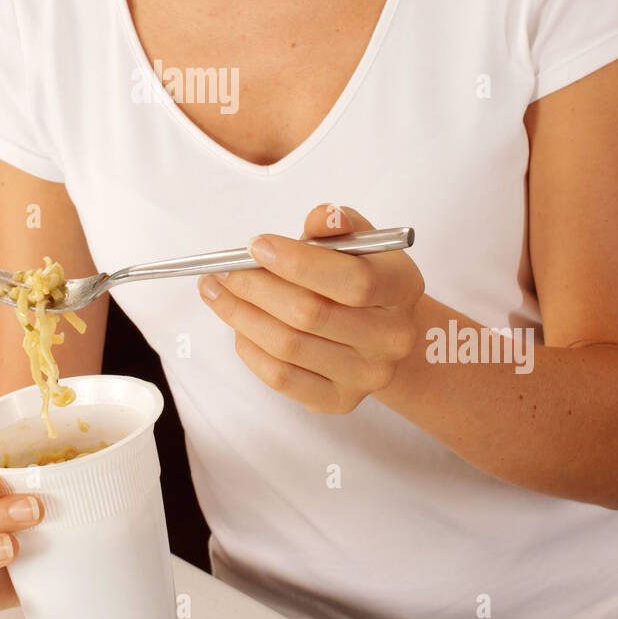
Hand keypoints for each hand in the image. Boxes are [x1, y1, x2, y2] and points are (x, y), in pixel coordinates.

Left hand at [196, 203, 424, 413]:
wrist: (380, 331)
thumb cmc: (360, 275)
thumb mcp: (357, 241)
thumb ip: (336, 225)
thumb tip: (321, 218)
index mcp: (402, 288)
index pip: (353, 281)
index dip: (298, 262)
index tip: (256, 246)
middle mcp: (392, 337)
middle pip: (311, 314)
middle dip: (255, 288)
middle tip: (222, 271)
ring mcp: (367, 375)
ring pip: (289, 346)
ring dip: (241, 315)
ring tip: (216, 291)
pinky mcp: (338, 400)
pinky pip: (281, 378)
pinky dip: (250, 348)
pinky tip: (238, 325)